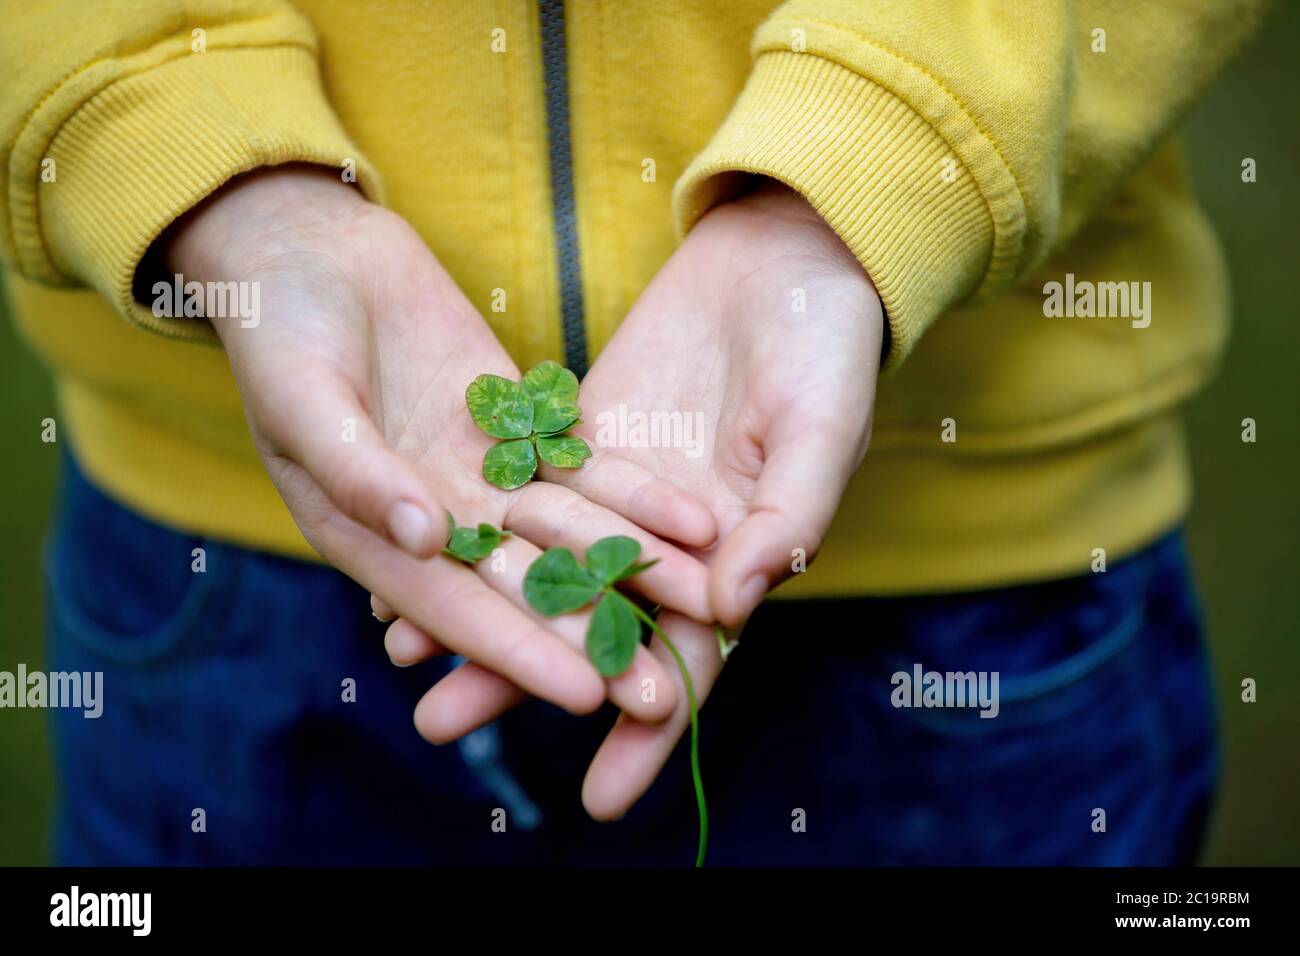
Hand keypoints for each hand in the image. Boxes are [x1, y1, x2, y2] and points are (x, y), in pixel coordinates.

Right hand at [164, 164, 714, 720]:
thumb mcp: (303, 400)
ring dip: (633, 571)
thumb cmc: (280, 332)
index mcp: (374, 541)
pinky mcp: (518, 426)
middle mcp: (438, 524)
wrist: (311, 258)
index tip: (583, 695)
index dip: (518, 654)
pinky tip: (693, 520)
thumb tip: (424, 537)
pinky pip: (585, 467)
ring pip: (570, 534)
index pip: (456, 612)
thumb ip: (358, 471)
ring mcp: (483, 476)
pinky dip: (637, 494)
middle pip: (525, 592)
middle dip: (592, 641)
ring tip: (702, 604)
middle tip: (660, 695)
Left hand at [398, 180, 882, 817]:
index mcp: (735, 561)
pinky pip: (519, 490)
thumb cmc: (826, 351)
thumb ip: (785, 518)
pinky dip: (471, 526)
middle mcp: (669, 541)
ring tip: (401, 656)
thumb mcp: (820, 432)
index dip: (647, 730)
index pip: (686, 663)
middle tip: (441, 725)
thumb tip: (734, 605)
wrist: (786, 261)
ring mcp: (621, 491)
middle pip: (588, 626)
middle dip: (519, 678)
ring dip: (475, 609)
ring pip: (540, 565)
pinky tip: (414, 553)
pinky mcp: (583, 436)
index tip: (601, 797)